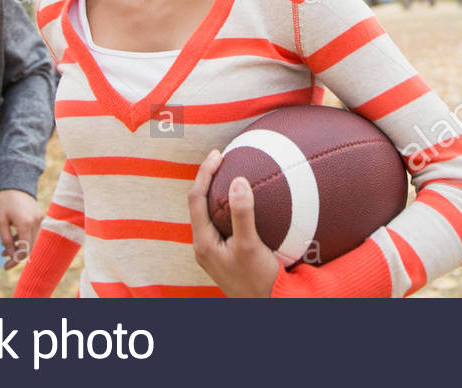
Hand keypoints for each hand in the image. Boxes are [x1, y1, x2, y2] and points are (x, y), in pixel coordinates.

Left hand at [0, 189, 42, 268]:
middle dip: (17, 255)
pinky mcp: (39, 217)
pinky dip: (24, 239)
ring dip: (20, 247)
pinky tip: (13, 240)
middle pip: (30, 247)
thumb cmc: (5, 202)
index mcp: (25, 223)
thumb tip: (10, 253)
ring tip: (5, 250)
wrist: (15, 185)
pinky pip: (33, 233)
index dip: (16, 260)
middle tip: (5, 260)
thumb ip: (6, 239)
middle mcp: (36, 222)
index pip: (24, 249)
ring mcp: (39, 219)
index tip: (6, 266)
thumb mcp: (0, 221)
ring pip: (32, 241)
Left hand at [188, 149, 279, 296]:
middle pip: (198, 203)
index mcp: (203, 242)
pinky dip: (228, 206)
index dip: (204, 173)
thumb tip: (237, 180)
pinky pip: (221, 222)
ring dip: (217, 192)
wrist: (265, 308)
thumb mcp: (250, 246)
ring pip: (209, 213)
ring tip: (230, 173)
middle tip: (222, 158)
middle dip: (208, 178)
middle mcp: (203, 245)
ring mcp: (213, 250)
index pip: (195, 198)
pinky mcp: (225, 254)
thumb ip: (242, 213)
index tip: (218, 154)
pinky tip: (244, 201)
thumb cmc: (257, 281)